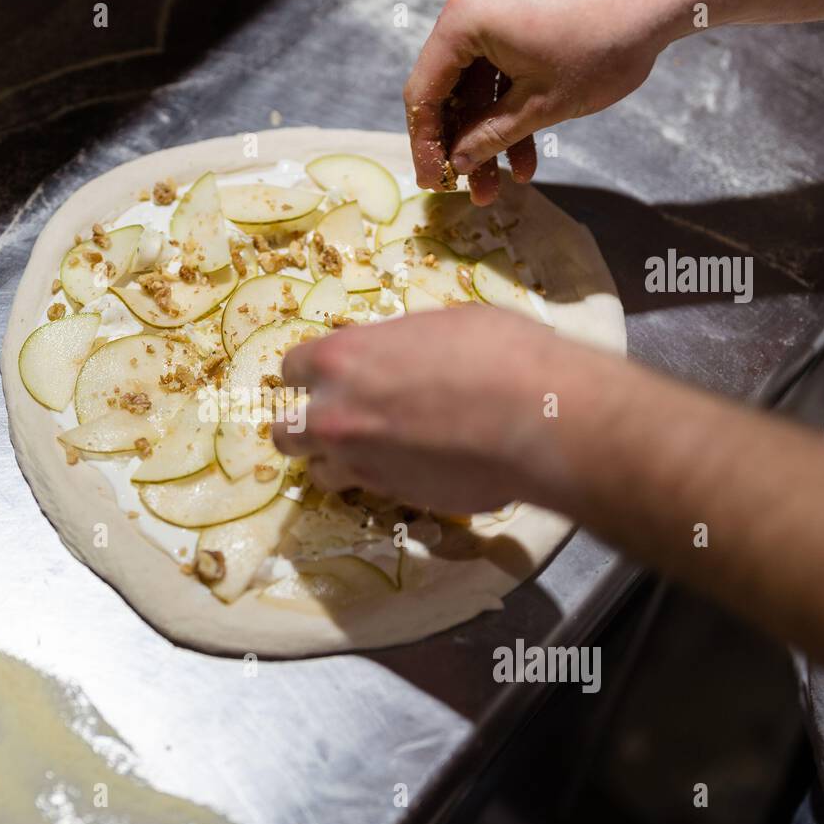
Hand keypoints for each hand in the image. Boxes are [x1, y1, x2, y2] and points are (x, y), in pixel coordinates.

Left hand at [272, 308, 594, 514]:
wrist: (537, 419)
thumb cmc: (499, 353)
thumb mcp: (438, 326)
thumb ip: (396, 347)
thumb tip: (397, 357)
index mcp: (342, 359)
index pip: (292, 368)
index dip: (310, 374)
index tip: (328, 377)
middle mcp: (335, 414)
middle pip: (285, 431)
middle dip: (302, 426)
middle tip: (333, 421)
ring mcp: (359, 462)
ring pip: (316, 472)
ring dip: (334, 461)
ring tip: (368, 452)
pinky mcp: (390, 497)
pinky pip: (362, 492)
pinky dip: (374, 481)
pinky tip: (402, 468)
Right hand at [405, 0, 675, 203]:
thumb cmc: (604, 40)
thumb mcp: (540, 105)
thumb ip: (489, 136)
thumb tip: (459, 161)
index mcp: (463, 21)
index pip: (423, 93)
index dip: (426, 144)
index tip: (434, 182)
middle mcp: (472, 5)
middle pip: (451, 87)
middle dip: (465, 143)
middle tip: (472, 189)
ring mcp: (498, 2)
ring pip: (480, 81)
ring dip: (492, 132)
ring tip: (508, 180)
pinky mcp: (524, 7)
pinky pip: (502, 62)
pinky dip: (512, 103)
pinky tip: (529, 149)